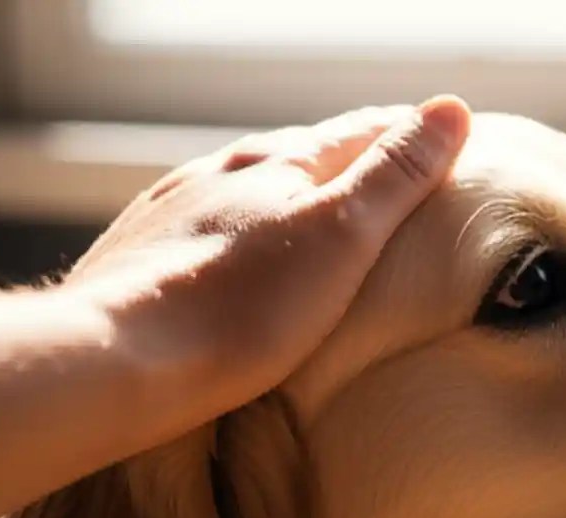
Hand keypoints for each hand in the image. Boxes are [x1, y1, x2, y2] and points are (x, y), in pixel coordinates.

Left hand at [69, 96, 471, 416]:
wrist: (115, 361)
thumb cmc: (242, 309)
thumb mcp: (343, 237)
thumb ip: (395, 174)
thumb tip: (450, 108)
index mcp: (281, 164)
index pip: (360, 132)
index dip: (404, 132)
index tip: (441, 135)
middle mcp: (224, 171)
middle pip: (301, 152)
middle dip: (348, 157)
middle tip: (387, 169)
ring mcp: (176, 207)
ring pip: (247, 184)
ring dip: (286, 188)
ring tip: (313, 206)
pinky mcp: (140, 250)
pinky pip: (204, 220)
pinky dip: (238, 223)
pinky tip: (233, 246)